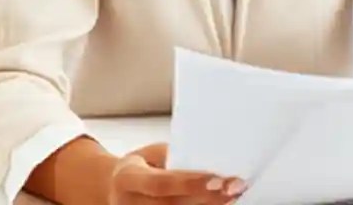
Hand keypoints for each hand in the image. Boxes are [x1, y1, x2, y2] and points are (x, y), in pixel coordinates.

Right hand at [107, 142, 247, 203]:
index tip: (219, 180)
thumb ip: (175, 156)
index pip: (161, 183)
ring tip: (233, 198)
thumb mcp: (152, 153)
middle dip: (207, 198)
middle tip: (235, 189)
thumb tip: (211, 159)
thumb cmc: (142, 165)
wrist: (117, 187)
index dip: (191, 183)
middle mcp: (128, 203)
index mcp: (127, 178)